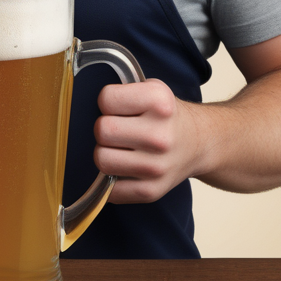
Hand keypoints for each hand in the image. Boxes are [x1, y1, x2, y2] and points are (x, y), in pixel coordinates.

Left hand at [94, 79, 203, 204]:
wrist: (200, 142)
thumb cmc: (167, 115)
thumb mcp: (151, 89)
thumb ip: (122, 92)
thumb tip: (80, 104)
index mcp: (159, 102)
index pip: (106, 99)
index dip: (108, 102)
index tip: (120, 107)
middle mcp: (160, 135)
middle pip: (102, 130)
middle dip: (106, 128)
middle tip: (120, 129)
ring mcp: (157, 166)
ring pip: (101, 160)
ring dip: (107, 153)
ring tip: (122, 148)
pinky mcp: (152, 191)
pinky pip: (110, 189)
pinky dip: (112, 179)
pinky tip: (126, 167)